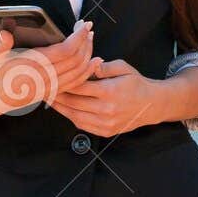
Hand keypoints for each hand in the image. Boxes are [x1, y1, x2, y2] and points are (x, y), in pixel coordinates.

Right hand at [0, 21, 94, 117]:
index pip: (64, 51)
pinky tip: (92, 62)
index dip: (78, 37)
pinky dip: (87, 72)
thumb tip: (4, 34)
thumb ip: (1, 45)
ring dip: (89, 55)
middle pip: (76, 60)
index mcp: (32, 66)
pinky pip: (75, 84)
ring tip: (90, 40)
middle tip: (88, 29)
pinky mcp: (51, 93)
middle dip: (86, 42)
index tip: (85, 25)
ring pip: (79, 73)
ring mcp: (49, 88)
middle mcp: (44, 78)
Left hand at [50, 58, 166, 136]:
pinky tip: (66, 110)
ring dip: (61, 109)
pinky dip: (72, 118)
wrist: (152, 105)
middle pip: (74, 103)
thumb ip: (104, 66)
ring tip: (51, 101)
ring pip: (75, 117)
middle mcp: (106, 110)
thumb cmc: (136, 84)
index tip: (54, 78)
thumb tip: (88, 65)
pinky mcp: (106, 131)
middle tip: (46, 89)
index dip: (64, 83)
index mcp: (110, 91)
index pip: (79, 88)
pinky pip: (83, 126)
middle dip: (58, 97)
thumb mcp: (123, 67)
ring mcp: (106, 123)